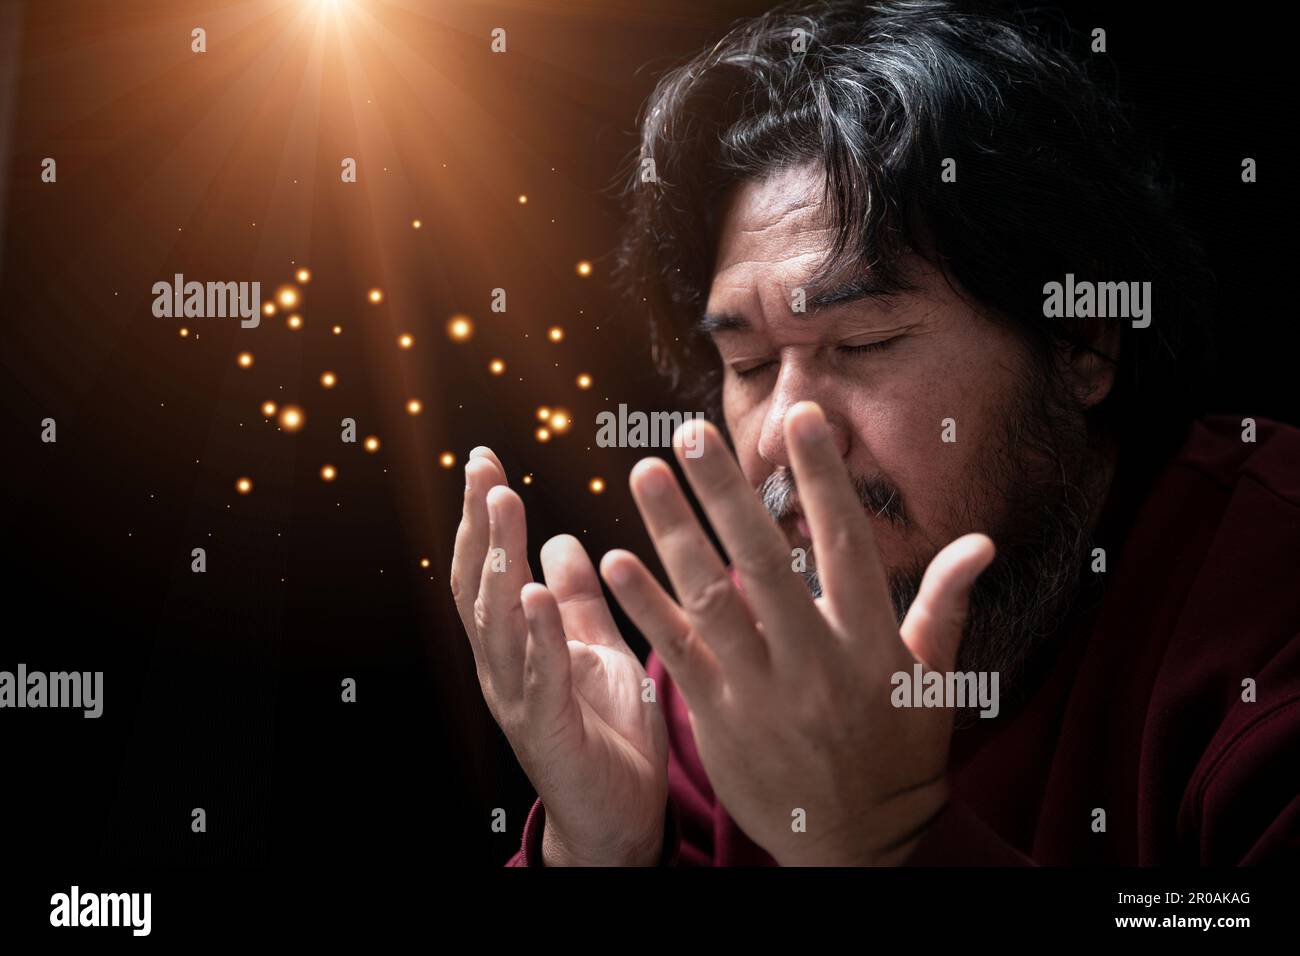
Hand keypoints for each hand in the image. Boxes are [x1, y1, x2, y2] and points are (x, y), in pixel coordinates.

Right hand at [450, 447, 668, 865]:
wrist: (621, 814)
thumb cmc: (608, 731)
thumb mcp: (598, 648)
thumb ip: (578, 600)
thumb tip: (561, 540)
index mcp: (517, 644)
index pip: (488, 568)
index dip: (481, 517)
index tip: (483, 463)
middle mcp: (506, 667)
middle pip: (478, 586)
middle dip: (478, 525)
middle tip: (482, 470)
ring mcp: (520, 698)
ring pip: (496, 623)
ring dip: (498, 561)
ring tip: (501, 508)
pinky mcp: (548, 729)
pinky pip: (538, 674)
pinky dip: (536, 633)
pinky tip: (533, 593)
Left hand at [599, 403, 994, 865]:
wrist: (855, 844)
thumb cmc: (899, 753)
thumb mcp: (933, 681)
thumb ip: (946, 605)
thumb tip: (981, 542)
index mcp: (868, 642)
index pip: (846, 544)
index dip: (823, 479)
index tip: (803, 418)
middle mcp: (812, 659)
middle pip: (763, 562)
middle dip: (726, 493)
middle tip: (694, 432)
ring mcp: (762, 689)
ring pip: (712, 600)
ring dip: (674, 532)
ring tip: (645, 472)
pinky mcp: (720, 716)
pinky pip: (677, 654)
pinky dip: (645, 607)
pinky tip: (614, 561)